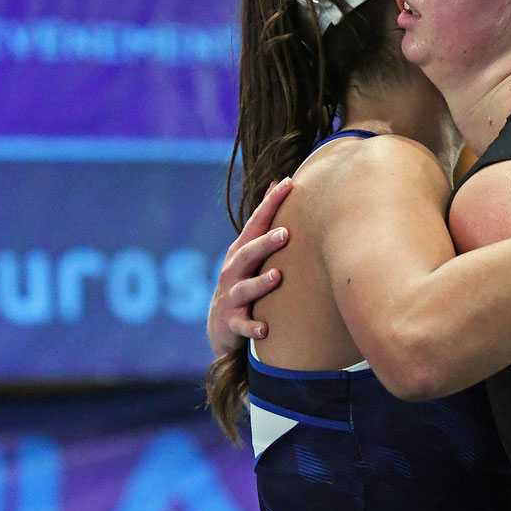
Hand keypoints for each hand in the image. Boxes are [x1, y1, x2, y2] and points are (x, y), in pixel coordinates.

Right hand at [207, 177, 293, 356]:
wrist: (221, 326)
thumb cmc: (245, 281)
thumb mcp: (251, 252)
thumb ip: (266, 222)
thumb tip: (280, 181)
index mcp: (242, 252)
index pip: (257, 223)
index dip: (271, 203)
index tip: (289, 184)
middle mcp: (233, 271)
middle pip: (248, 253)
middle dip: (265, 243)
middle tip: (286, 233)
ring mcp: (232, 297)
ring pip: (245, 289)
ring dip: (260, 283)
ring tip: (277, 276)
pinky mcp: (232, 323)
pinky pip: (242, 326)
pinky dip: (252, 327)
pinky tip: (265, 329)